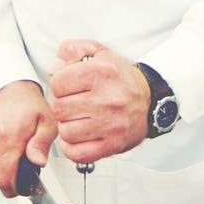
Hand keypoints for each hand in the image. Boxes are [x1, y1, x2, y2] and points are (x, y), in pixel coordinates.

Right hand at [0, 80, 57, 197]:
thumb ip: (42, 144)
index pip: (7, 181)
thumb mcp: (47, 121)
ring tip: (18, 151)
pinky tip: (7, 150)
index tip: (31, 179)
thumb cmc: (29, 106)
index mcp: (9, 141)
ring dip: (8, 170)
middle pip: (2, 181)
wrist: (8, 90)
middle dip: (17, 178)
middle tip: (27, 160)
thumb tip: (38, 163)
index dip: (21, 188)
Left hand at [48, 39, 149, 161]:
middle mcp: (107, 98)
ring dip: (67, 126)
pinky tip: (79, 136)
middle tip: (73, 104)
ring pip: (66, 131)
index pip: (58, 83)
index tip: (68, 87)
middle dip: (61, 105)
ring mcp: (111, 124)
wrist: (150, 101)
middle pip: (59, 108)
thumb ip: (70, 50)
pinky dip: (72, 147)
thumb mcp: (97, 52)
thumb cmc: (119, 78)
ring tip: (78, 119)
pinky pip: (77, 153)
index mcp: (101, 72)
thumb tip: (53, 68)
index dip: (59, 85)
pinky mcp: (113, 144)